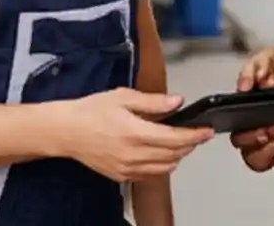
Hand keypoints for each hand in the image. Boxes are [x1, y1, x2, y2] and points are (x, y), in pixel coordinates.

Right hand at [54, 88, 213, 182]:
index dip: (195, 135)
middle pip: (174, 155)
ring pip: (165, 168)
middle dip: (189, 145)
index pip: (175, 138)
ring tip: (180, 142)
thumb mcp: (123, 97)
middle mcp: (133, 154)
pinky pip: (150, 175)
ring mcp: (127, 168)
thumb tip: (177, 101)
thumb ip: (153, 102)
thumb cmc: (91, 111)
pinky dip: (162, 166)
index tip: (206, 131)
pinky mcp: (121, 176)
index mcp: (135, 132)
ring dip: (177, 156)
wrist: (66, 131)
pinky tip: (160, 153)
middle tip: (196, 134)